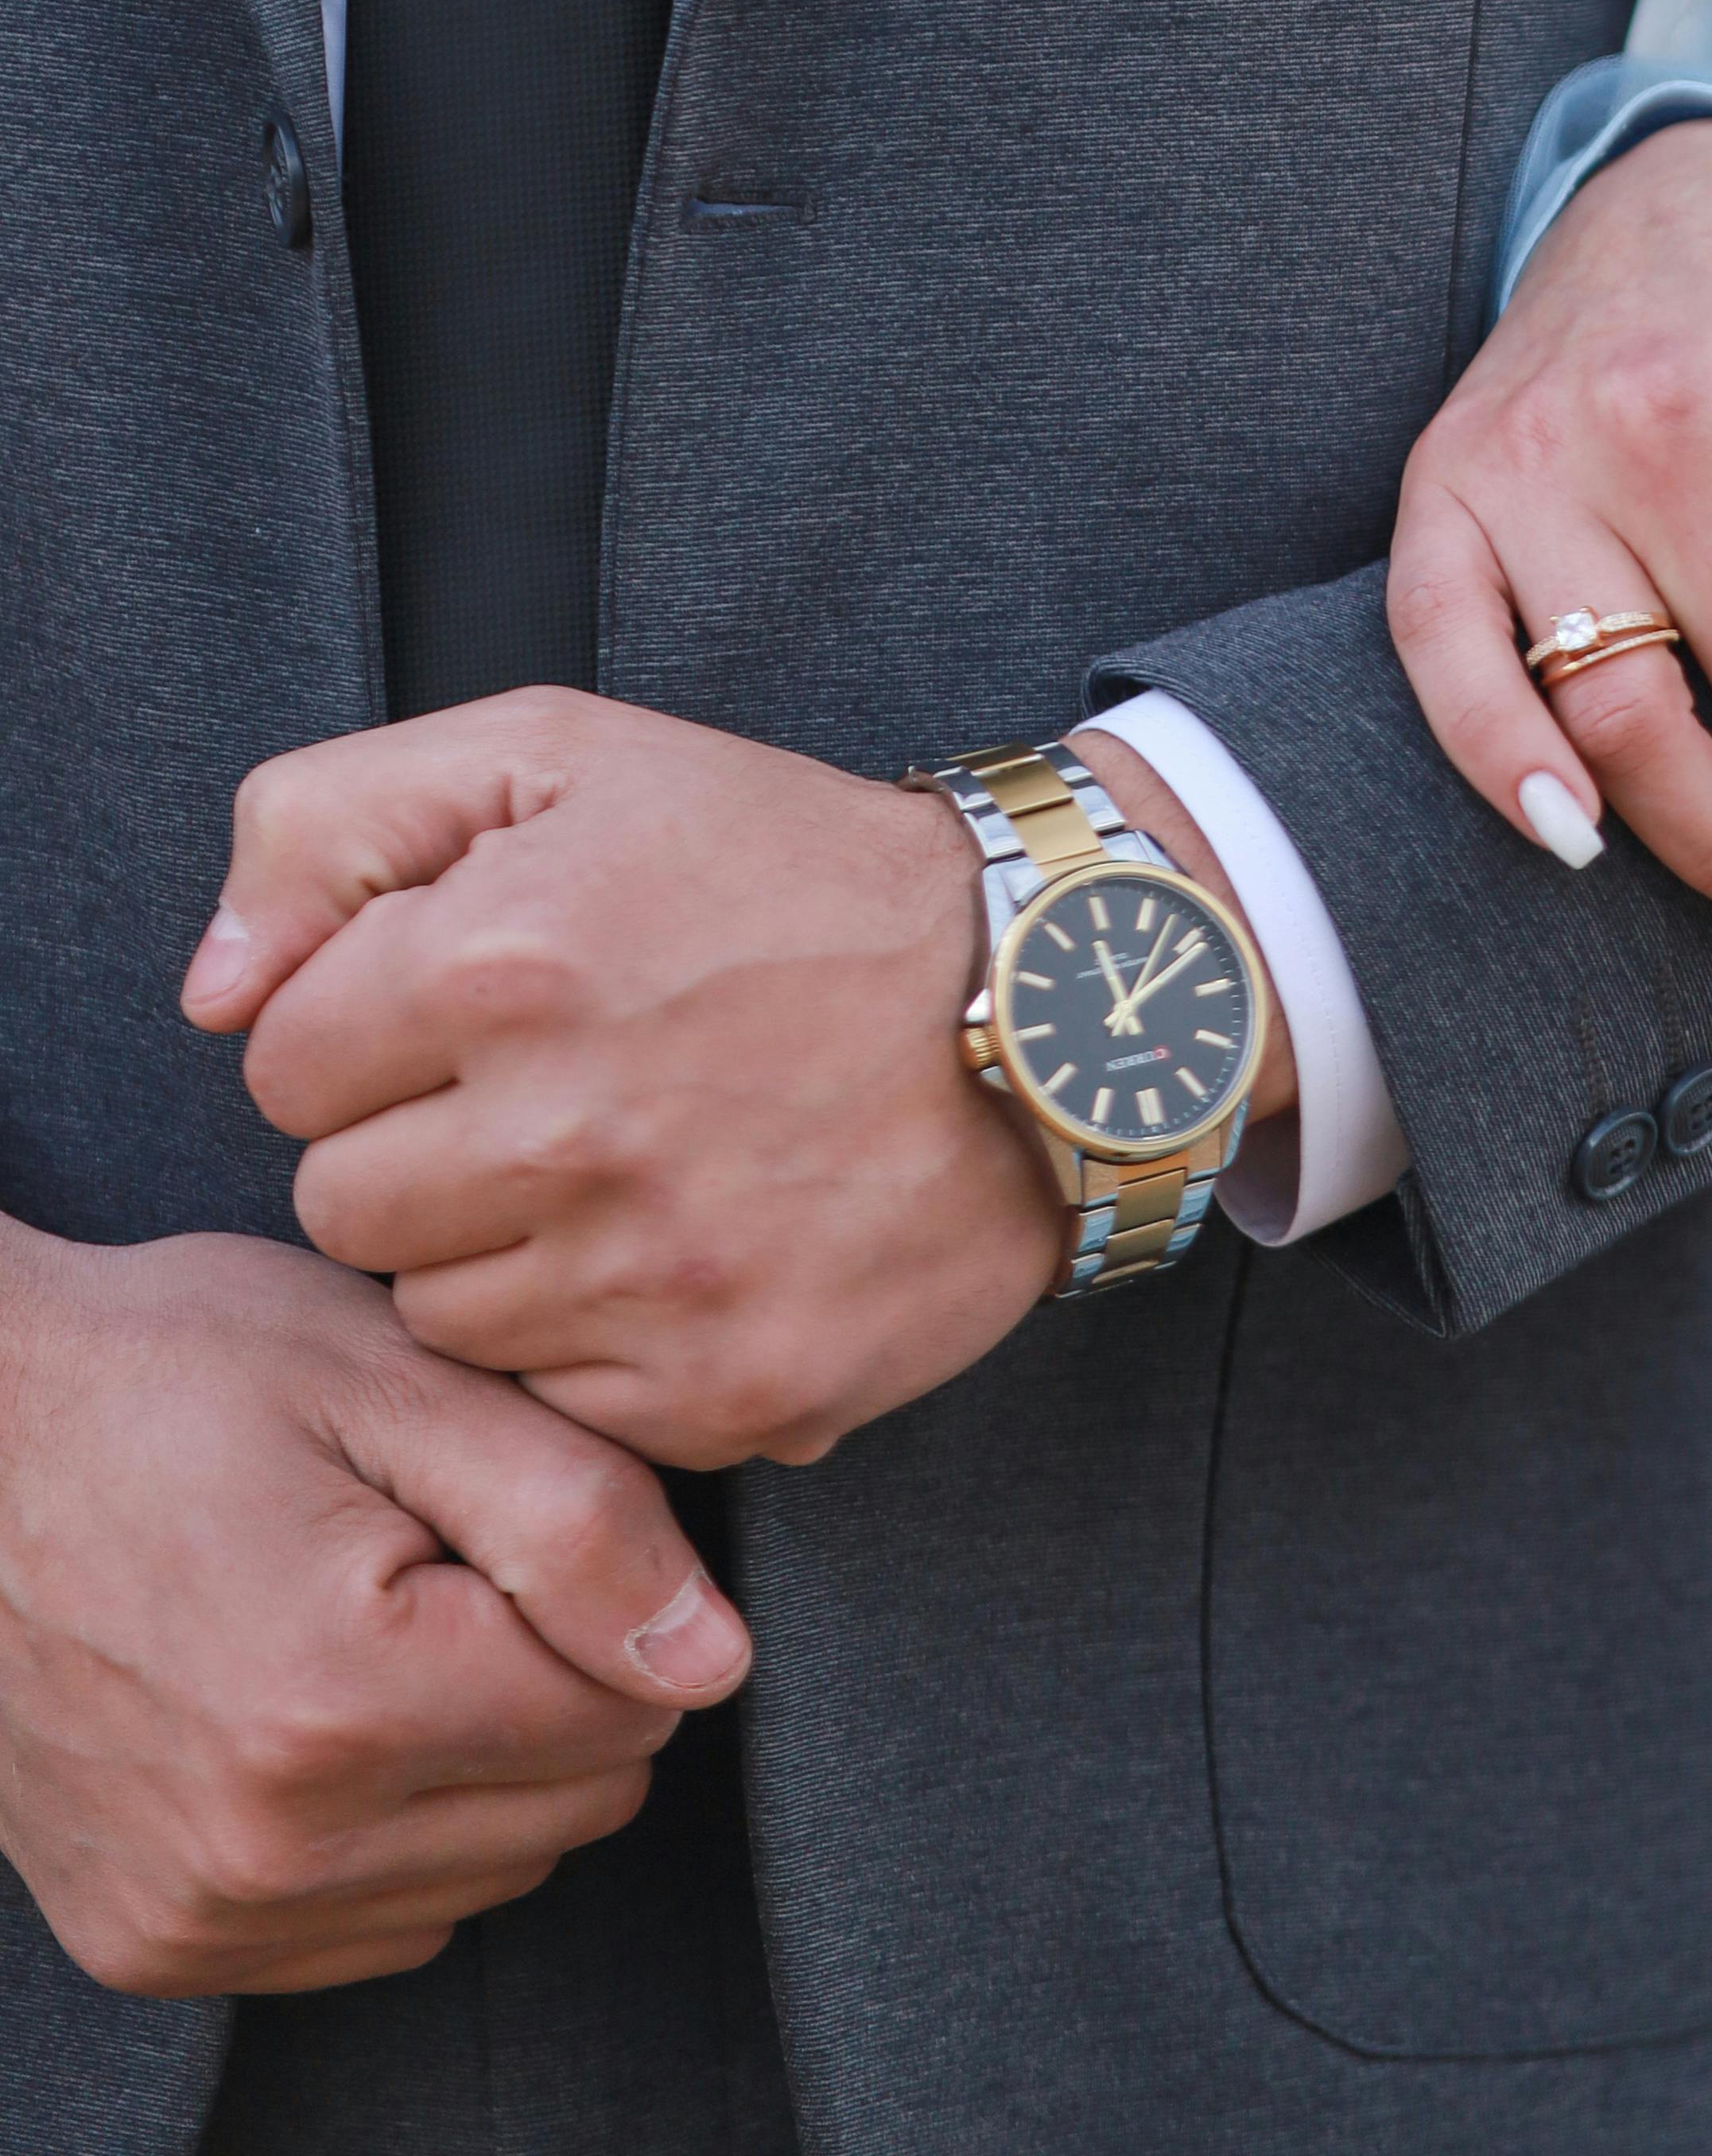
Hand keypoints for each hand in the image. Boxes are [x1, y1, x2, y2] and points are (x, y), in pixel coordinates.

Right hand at [0, 1223, 742, 1999]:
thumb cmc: (176, 1375)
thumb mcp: (396, 1381)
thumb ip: (582, 1519)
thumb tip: (714, 1659)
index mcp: (344, 1701)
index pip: (631, 1709)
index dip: (603, 1593)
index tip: (497, 1515)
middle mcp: (269, 1849)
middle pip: (574, 1805)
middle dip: (551, 1681)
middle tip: (430, 1561)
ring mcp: (201, 1917)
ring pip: (490, 1876)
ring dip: (475, 1765)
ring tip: (364, 1626)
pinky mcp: (155, 1945)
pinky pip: (378, 1927)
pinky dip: (386, 1831)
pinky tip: (312, 1711)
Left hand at [180, 696, 1272, 1472]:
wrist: (1055, 996)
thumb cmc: (790, 869)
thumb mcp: (563, 754)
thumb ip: (334, 825)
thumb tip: (212, 992)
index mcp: (499, 958)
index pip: (281, 1063)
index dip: (369, 1027)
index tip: (478, 1004)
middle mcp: (562, 1127)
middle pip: (340, 1206)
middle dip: (420, 1147)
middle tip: (553, 1088)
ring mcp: (645, 1275)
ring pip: (439, 1317)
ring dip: (503, 1251)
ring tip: (628, 1163)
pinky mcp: (724, 1386)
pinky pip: (559, 1401)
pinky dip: (603, 1339)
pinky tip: (688, 1245)